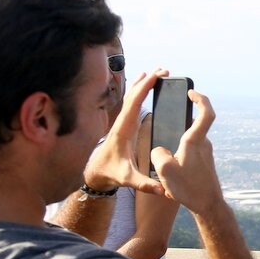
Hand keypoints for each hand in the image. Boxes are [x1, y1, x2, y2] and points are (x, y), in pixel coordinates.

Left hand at [83, 69, 168, 196]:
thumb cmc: (111, 173)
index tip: (157, 76)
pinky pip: (132, 103)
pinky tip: (145, 87)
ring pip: (132, 97)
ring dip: (144, 84)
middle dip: (148, 81)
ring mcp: (122, 122)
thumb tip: (162, 188)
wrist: (96, 173)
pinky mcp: (124, 124)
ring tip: (157, 72)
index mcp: (123, 129)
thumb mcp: (127, 179)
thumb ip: (144, 183)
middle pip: (134, 95)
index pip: (134, 103)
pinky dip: (140, 92)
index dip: (145, 88)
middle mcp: (121, 121)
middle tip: (164, 70)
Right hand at [149, 89, 222, 213]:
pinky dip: (181, 152)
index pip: (206, 112)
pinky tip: (171, 166)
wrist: (208, 205)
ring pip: (191, 138)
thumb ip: (159, 154)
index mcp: (195, 141)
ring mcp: (205, 153)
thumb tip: (160, 150)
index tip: (190, 92)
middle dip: (185, 117)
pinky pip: (191, 150)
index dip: (200, 98)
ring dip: (180, 139)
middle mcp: (203, 144)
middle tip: (172, 113)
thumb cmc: (189, 189)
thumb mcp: (166, 171)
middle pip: (196, 123)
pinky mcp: (204, 162)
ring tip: (166, 148)